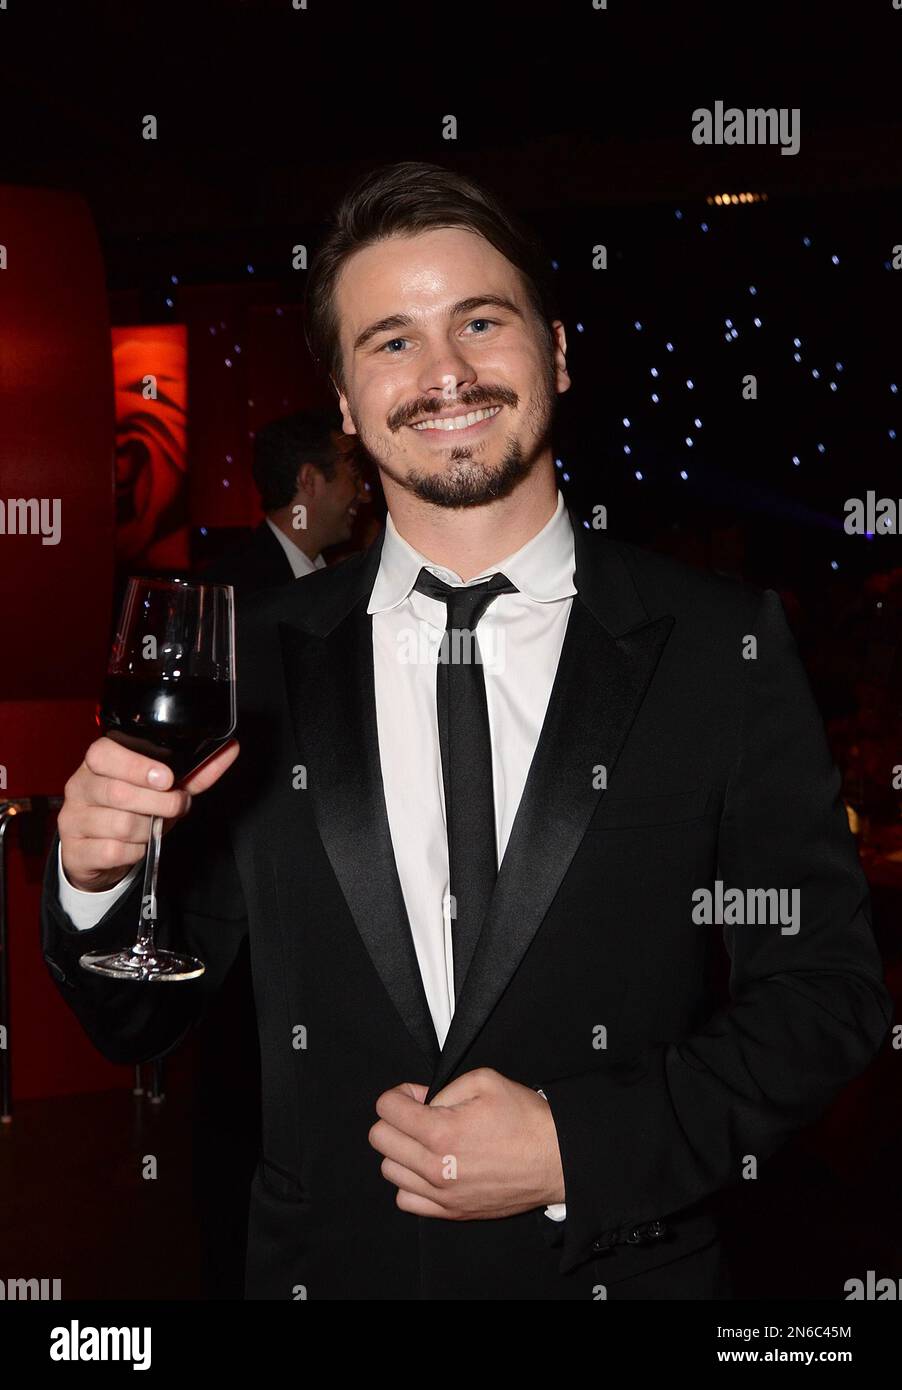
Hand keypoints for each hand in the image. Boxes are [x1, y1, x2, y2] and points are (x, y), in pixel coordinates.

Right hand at [58, 736, 239, 891]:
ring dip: (148, 830)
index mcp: (98, 764)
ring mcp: (73, 819)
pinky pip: (113, 851)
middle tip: (175, 806)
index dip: (136, 766)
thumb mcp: (162, 790)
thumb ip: (195, 772)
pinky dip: (135, 852)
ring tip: (152, 827)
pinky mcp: (74, 851)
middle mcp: (80, 787)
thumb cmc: (133, 812)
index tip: (166, 779)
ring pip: (120, 825)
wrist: (98, 853)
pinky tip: (136, 846)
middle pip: (117, 792)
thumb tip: (229, 749)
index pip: (104, 754)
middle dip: (157, 803)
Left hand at [369, 1067, 564, 1219]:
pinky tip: (429, 1167)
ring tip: (425, 1141)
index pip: (386, 1109)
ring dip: (401, 1150)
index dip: (398, 1095)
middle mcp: (435, 1167)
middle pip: (380, 1139)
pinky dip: (410, 1182)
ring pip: (389, 1170)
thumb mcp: (485, 1081)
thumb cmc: (526, 1120)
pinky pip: (406, 1199)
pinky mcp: (451, 1211)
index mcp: (441, 1132)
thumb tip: (422, 1101)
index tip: (415, 1096)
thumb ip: (444, 1087)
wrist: (555, 1159)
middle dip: (396, 1119)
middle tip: (420, 1114)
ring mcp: (442, 1194)